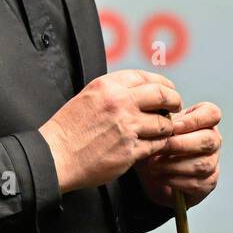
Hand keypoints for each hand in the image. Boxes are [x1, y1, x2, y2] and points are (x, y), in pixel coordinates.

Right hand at [38, 70, 181, 192]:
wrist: (56, 155)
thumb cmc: (68, 129)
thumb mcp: (88, 97)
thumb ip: (113, 92)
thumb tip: (139, 91)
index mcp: (108, 86)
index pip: (146, 77)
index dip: (163, 83)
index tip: (168, 90)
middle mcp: (120, 103)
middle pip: (163, 96)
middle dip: (174, 101)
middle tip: (176, 107)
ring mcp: (127, 127)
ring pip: (164, 123)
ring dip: (166, 127)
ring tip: (161, 130)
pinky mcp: (130, 150)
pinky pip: (156, 145)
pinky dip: (158, 145)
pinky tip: (153, 145)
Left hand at [133, 101, 221, 208]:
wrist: (153, 170)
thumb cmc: (158, 143)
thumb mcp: (157, 127)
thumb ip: (161, 122)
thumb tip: (159, 123)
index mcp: (204, 120)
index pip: (212, 114)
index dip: (194, 120)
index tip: (173, 126)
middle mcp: (213, 140)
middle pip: (209, 140)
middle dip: (180, 144)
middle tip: (158, 147)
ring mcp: (213, 162)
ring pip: (201, 164)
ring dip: (173, 164)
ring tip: (153, 164)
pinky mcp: (208, 183)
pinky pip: (195, 183)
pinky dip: (173, 180)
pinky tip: (159, 176)